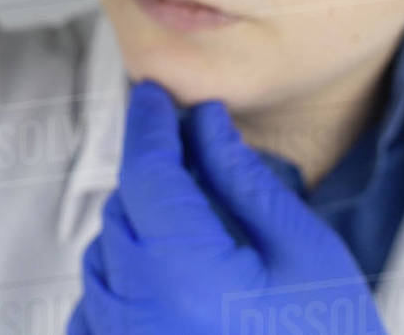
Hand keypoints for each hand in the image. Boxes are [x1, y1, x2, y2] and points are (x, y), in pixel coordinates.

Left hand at [67, 81, 387, 334]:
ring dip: (141, 229)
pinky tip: (177, 289)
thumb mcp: (305, 254)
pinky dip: (127, 280)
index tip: (153, 94)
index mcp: (184, 272)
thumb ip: (243, 180)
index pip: (146, 171)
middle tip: (199, 165)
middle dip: (154, 178)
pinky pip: (99, 303)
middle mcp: (136, 308)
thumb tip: (204, 122)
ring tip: (203, 243)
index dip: (149, 124)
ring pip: (108, 253)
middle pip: (124, 208)